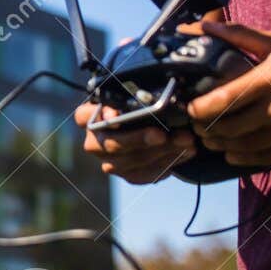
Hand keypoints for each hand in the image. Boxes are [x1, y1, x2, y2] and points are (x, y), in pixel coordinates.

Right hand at [74, 101, 196, 184]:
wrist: (149, 125)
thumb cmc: (139, 104)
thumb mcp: (134, 95)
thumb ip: (134, 96)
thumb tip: (147, 98)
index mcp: (89, 116)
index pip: (84, 116)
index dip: (100, 116)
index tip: (116, 116)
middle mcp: (94, 141)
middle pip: (112, 144)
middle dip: (139, 139)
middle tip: (162, 135)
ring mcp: (109, 161)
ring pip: (131, 162)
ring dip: (162, 152)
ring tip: (186, 141)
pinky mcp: (126, 174)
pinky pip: (145, 174)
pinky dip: (167, 164)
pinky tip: (184, 153)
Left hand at [185, 20, 270, 168]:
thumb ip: (237, 35)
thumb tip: (202, 25)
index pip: (223, 100)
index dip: (198, 108)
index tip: (189, 108)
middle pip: (227, 127)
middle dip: (204, 127)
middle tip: (196, 123)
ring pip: (240, 146)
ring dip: (218, 143)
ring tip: (209, 136)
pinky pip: (259, 159)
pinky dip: (239, 156)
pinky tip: (230, 149)